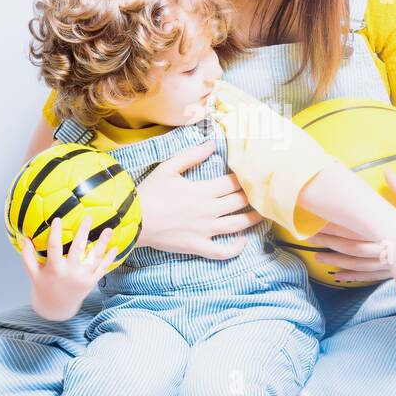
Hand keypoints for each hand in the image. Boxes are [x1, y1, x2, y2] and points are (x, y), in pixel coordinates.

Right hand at [18, 214, 118, 321]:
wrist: (57, 307)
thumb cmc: (44, 286)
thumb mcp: (33, 273)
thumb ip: (28, 256)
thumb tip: (23, 237)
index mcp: (54, 269)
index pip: (54, 247)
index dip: (55, 233)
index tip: (58, 219)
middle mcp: (70, 273)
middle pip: (78, 249)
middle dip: (83, 233)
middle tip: (88, 218)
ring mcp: (82, 278)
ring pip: (94, 258)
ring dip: (103, 243)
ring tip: (109, 229)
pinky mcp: (91, 282)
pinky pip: (102, 269)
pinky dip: (109, 259)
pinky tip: (115, 248)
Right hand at [134, 138, 262, 259]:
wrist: (133, 220)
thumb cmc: (150, 193)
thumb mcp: (168, 168)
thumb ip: (192, 155)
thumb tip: (212, 143)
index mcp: (202, 190)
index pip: (233, 183)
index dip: (245, 178)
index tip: (252, 175)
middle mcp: (208, 210)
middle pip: (239, 202)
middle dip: (252, 196)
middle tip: (260, 193)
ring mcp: (205, 230)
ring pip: (237, 225)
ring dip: (253, 219)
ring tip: (262, 213)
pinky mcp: (198, 246)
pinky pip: (222, 252)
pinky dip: (236, 248)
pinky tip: (243, 241)